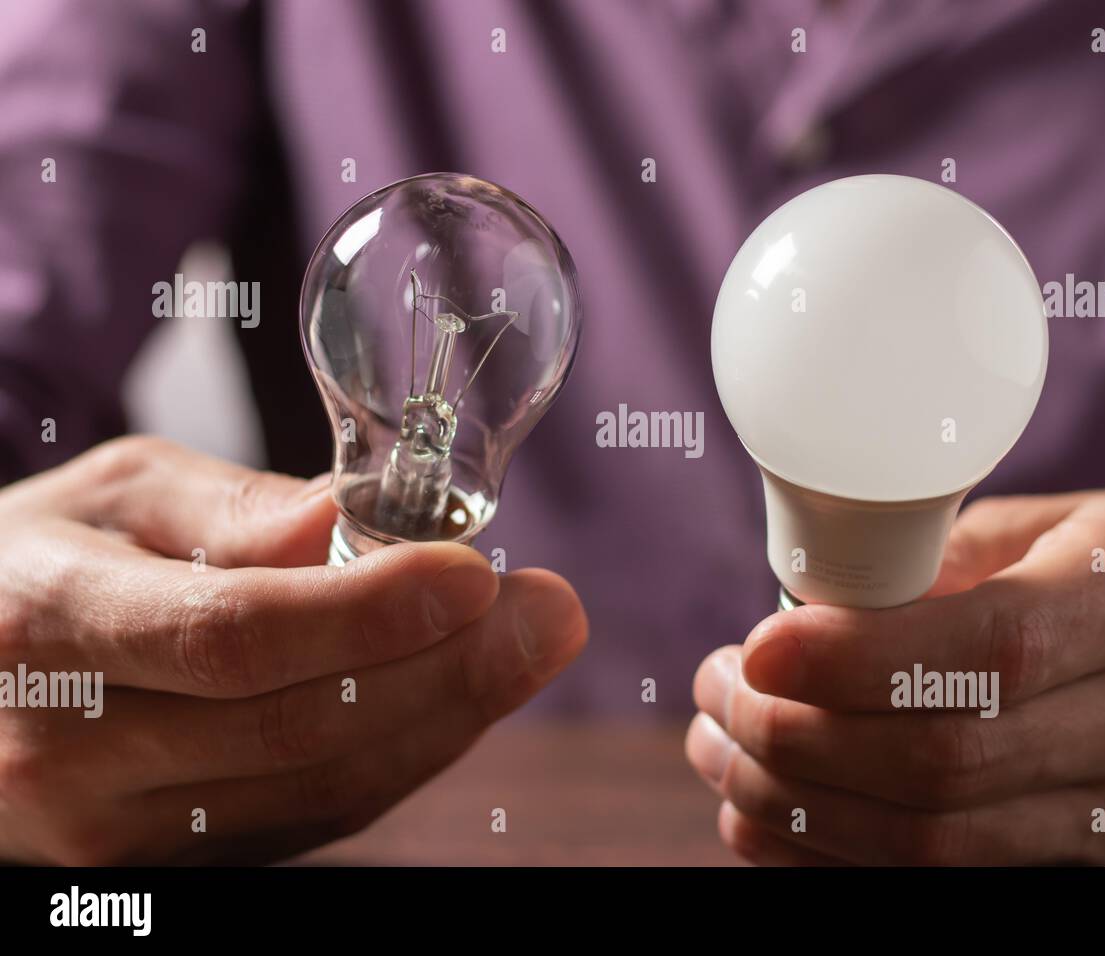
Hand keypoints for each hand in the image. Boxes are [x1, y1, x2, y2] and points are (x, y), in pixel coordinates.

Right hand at [0, 436, 586, 863]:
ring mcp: (113, 831)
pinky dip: (403, 754)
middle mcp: (72, 751)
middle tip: (550, 613)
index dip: (369, 613)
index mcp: (52, 625)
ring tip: (527, 643)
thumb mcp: (111, 493)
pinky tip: (458, 693)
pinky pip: (314, 818)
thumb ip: (234, 508)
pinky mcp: (165, 864)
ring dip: (448, 716)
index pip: (232, 636)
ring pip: (324, 789)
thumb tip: (363, 524)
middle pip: (300, 728)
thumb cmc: (34, 559)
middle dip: (450, 670)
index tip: (477, 571)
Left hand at [688, 491, 1104, 863]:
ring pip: (937, 843)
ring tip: (720, 747)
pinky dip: (831, 856)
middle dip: (801, 735)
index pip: (995, 649)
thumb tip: (803, 609)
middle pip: (949, 760)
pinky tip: (765, 812)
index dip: (860, 661)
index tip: (758, 650)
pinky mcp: (1088, 869)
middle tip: (720, 693)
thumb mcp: (1054, 523)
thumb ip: (942, 556)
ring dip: (799, 804)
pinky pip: (941, 883)